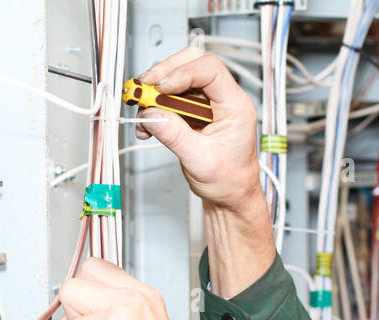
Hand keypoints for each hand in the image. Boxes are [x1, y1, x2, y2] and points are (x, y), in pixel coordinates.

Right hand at [135, 48, 262, 212]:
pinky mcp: (194, 113)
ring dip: (156, 91)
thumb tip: (151, 114)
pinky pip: (171, 98)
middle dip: (165, 72)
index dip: (182, 73)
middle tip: (144, 88)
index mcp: (236, 106)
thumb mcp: (200, 160)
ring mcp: (208, 104)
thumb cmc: (229, 181)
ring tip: (142, 109)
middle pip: (193, 63)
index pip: (210, 70)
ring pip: (179, 78)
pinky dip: (155, 107)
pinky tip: (148, 124)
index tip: (161, 88)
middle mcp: (223, 99)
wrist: (231, 197)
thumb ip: (174, 135)